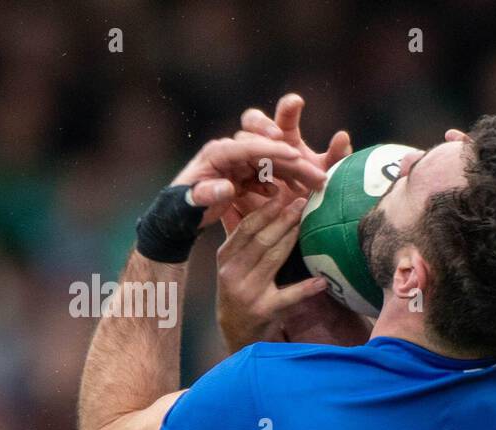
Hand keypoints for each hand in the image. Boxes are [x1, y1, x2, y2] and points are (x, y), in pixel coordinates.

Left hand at [171, 136, 325, 227]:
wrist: (177, 217)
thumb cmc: (181, 210)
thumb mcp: (190, 205)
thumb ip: (205, 196)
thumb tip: (225, 187)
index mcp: (217, 154)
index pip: (248, 147)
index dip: (272, 151)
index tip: (295, 155)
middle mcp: (231, 154)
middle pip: (268, 152)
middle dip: (294, 162)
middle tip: (318, 175)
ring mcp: (240, 163)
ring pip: (274, 162)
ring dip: (296, 172)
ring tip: (319, 185)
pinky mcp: (245, 174)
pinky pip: (270, 174)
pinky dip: (286, 181)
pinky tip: (298, 193)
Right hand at [216, 195, 325, 350]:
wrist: (235, 331)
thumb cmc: (238, 290)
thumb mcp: (231, 264)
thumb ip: (239, 237)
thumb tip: (242, 201)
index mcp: (226, 257)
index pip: (246, 228)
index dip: (265, 210)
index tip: (283, 195)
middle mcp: (233, 273)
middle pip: (261, 240)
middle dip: (283, 219)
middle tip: (302, 203)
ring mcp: (248, 292)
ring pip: (273, 259)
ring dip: (292, 239)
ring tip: (308, 222)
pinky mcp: (264, 310)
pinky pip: (289, 296)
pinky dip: (306, 288)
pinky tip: (322, 280)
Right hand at [224, 93, 351, 226]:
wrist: (299, 220)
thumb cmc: (313, 192)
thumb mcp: (327, 174)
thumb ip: (337, 157)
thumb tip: (342, 136)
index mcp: (286, 137)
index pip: (284, 115)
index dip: (288, 107)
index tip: (297, 102)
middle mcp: (264, 144)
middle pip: (252, 121)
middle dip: (262, 124)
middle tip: (276, 136)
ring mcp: (247, 161)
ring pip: (243, 146)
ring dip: (258, 153)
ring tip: (273, 161)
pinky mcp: (239, 183)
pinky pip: (239, 175)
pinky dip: (253, 179)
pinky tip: (274, 191)